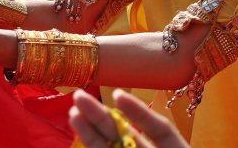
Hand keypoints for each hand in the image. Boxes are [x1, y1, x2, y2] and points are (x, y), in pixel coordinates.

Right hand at [69, 89, 188, 147]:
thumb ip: (163, 133)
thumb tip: (131, 105)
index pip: (159, 128)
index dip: (138, 112)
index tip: (118, 95)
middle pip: (126, 135)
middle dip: (103, 117)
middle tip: (79, 96)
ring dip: (91, 133)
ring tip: (74, 113)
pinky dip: (95, 147)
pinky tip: (83, 133)